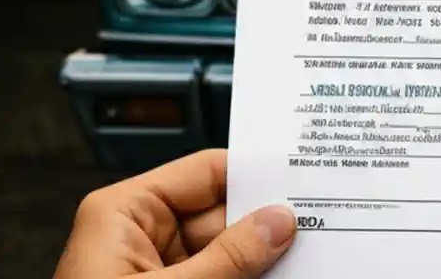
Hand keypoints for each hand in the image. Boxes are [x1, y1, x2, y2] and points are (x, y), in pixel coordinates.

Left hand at [55, 149, 295, 277]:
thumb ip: (228, 259)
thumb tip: (277, 223)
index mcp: (124, 214)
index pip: (205, 172)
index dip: (256, 175)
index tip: (304, 182)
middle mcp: (141, 236)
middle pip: (224, 214)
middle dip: (267, 226)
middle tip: (316, 229)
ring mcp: (157, 272)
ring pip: (229, 252)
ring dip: (264, 260)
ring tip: (306, 261)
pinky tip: (282, 278)